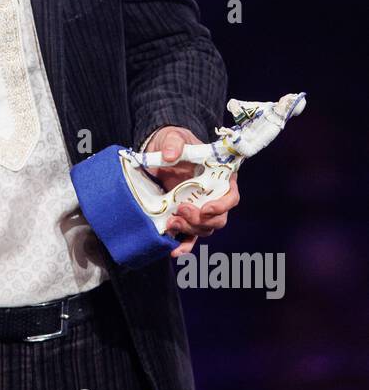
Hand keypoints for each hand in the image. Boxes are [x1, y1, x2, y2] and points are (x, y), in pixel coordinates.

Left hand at [144, 125, 239, 257]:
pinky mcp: (186, 218)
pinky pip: (190, 238)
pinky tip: (173, 251)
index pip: (231, 197)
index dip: (222, 206)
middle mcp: (214, 197)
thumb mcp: (174, 138)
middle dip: (201, 220)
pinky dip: (183, 246)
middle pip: (218, 219)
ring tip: (171, 223)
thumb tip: (170, 155)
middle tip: (181, 210)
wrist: (159, 153)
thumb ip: (174, 144)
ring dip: (190, 230)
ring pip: (204, 230)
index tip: (206, 208)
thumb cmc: (174, 143)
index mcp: (221, 178)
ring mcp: (200, 209)